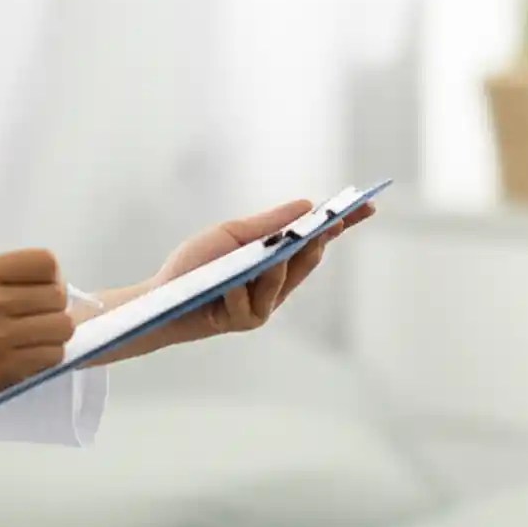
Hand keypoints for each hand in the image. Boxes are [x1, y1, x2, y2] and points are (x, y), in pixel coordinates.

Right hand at [0, 249, 73, 426]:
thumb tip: (47, 288)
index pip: (45, 262)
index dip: (50, 278)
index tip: (38, 293)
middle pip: (58, 296)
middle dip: (52, 310)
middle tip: (33, 323)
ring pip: (62, 327)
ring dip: (51, 338)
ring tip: (29, 344)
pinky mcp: (4, 367)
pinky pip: (51, 356)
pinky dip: (44, 360)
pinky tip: (23, 362)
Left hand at [153, 199, 374, 341]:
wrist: (162, 298)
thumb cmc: (195, 264)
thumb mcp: (231, 235)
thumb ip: (268, 224)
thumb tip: (308, 206)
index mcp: (276, 260)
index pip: (315, 240)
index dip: (341, 224)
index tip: (366, 206)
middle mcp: (276, 284)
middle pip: (308, 259)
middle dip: (319, 240)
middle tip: (329, 222)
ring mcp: (264, 305)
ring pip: (282, 280)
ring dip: (275, 265)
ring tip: (270, 253)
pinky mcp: (247, 321)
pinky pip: (252, 301)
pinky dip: (240, 289)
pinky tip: (228, 284)